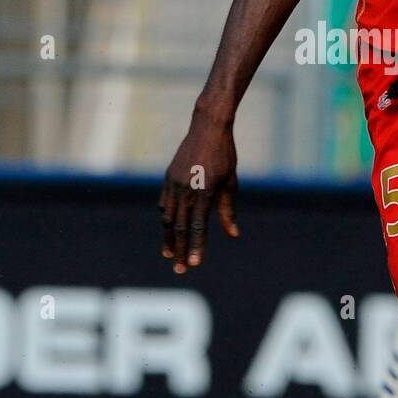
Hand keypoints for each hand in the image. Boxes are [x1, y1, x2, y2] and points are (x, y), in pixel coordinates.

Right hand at [159, 103, 239, 272]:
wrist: (208, 128)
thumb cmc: (225, 156)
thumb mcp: (230, 183)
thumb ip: (228, 211)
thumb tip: (233, 235)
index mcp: (204, 191)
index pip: (198, 227)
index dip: (196, 247)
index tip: (194, 264)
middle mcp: (186, 189)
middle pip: (180, 227)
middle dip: (180, 250)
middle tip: (180, 270)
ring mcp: (174, 183)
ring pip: (168, 217)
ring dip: (168, 238)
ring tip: (169, 255)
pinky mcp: (168, 177)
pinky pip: (164, 203)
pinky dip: (165, 218)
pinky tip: (167, 229)